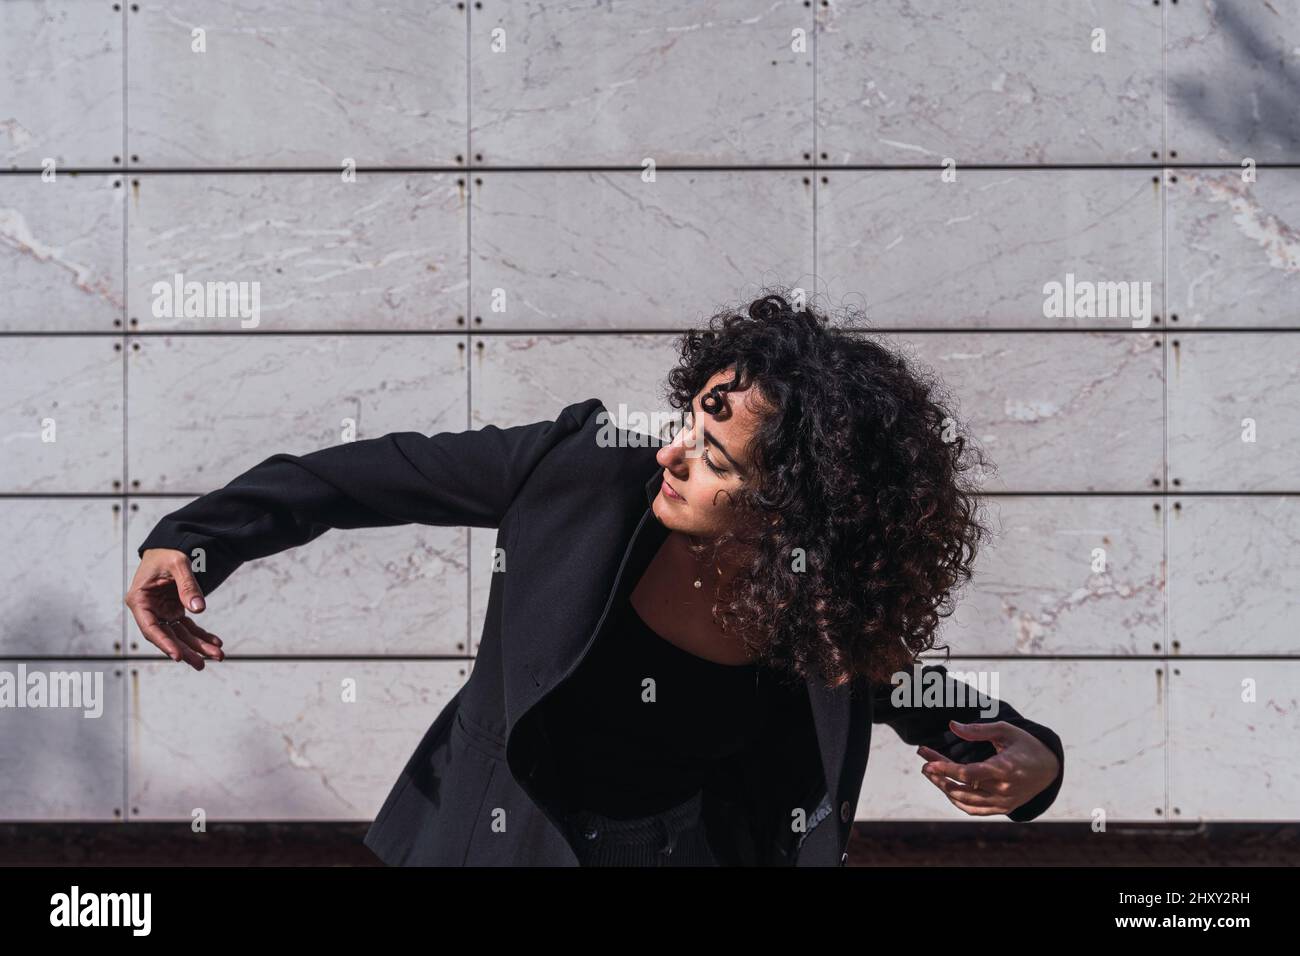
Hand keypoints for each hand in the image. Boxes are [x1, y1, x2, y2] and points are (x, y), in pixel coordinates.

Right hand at [124, 548, 224, 670]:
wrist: (168, 546)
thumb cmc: (167, 552)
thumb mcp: (178, 563)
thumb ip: (187, 585)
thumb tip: (198, 609)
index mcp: (139, 600)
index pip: (150, 628)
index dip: (164, 643)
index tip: (178, 656)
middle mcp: (148, 610)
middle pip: (167, 636)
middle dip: (186, 651)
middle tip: (203, 664)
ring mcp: (161, 612)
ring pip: (179, 635)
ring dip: (197, 647)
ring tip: (217, 656)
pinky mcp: (173, 611)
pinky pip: (188, 627)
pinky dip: (201, 635)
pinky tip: (215, 643)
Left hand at [916, 720, 1059, 815]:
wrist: (1048, 769)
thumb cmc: (1025, 745)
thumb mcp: (1006, 730)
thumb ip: (979, 729)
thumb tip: (953, 725)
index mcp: (1005, 768)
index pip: (970, 773)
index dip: (946, 770)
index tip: (927, 763)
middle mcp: (1004, 789)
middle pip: (963, 787)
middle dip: (939, 775)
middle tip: (924, 762)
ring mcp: (1003, 802)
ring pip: (965, 800)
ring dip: (944, 787)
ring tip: (929, 772)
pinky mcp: (1002, 809)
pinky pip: (974, 809)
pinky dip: (957, 800)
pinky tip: (945, 787)